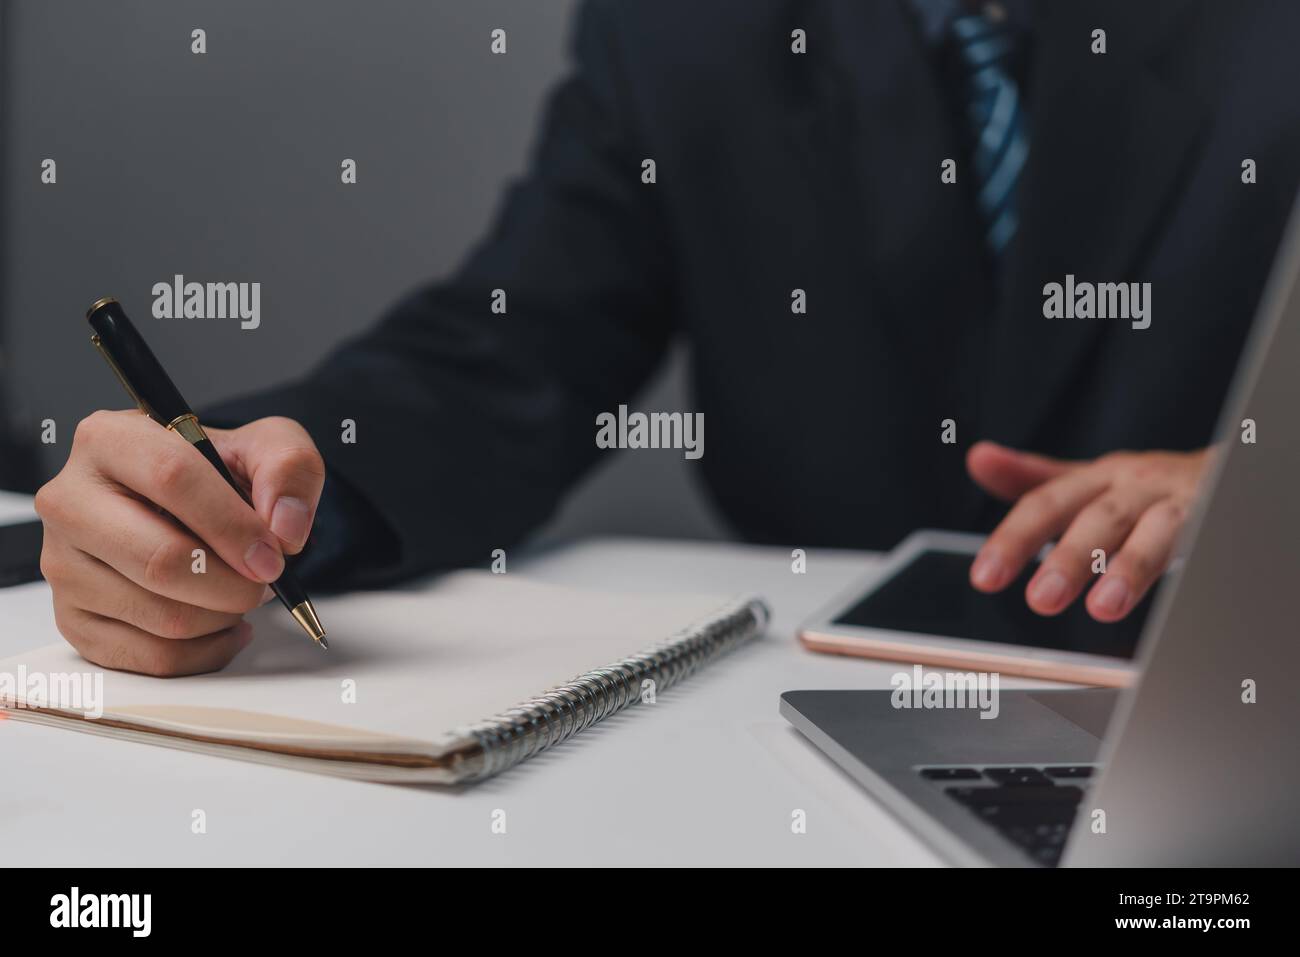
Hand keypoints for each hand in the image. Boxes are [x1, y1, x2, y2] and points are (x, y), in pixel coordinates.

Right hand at [35, 412, 324, 675]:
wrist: (189, 507)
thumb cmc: (218, 475)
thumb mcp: (266, 446)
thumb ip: (289, 468)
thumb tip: (284, 528)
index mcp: (110, 441)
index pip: (171, 477)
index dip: (232, 524)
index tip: (272, 555)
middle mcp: (70, 501)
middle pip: (160, 560)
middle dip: (232, 583)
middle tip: (264, 581)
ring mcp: (63, 565)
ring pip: (161, 616)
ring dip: (223, 616)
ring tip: (240, 594)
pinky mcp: (72, 619)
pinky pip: (150, 657)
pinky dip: (205, 652)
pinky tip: (224, 627)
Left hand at [965, 441, 1210, 621]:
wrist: (1228, 473)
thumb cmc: (1146, 488)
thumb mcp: (1088, 480)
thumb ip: (1032, 478)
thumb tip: (977, 458)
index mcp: (1098, 478)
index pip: (1047, 504)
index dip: (1015, 539)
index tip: (985, 577)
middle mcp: (1138, 486)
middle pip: (1100, 519)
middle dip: (1070, 559)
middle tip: (1041, 600)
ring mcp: (1184, 503)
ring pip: (1158, 533)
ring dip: (1131, 568)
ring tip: (1104, 607)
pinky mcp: (1223, 519)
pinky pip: (1209, 544)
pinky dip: (1197, 566)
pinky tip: (1181, 600)